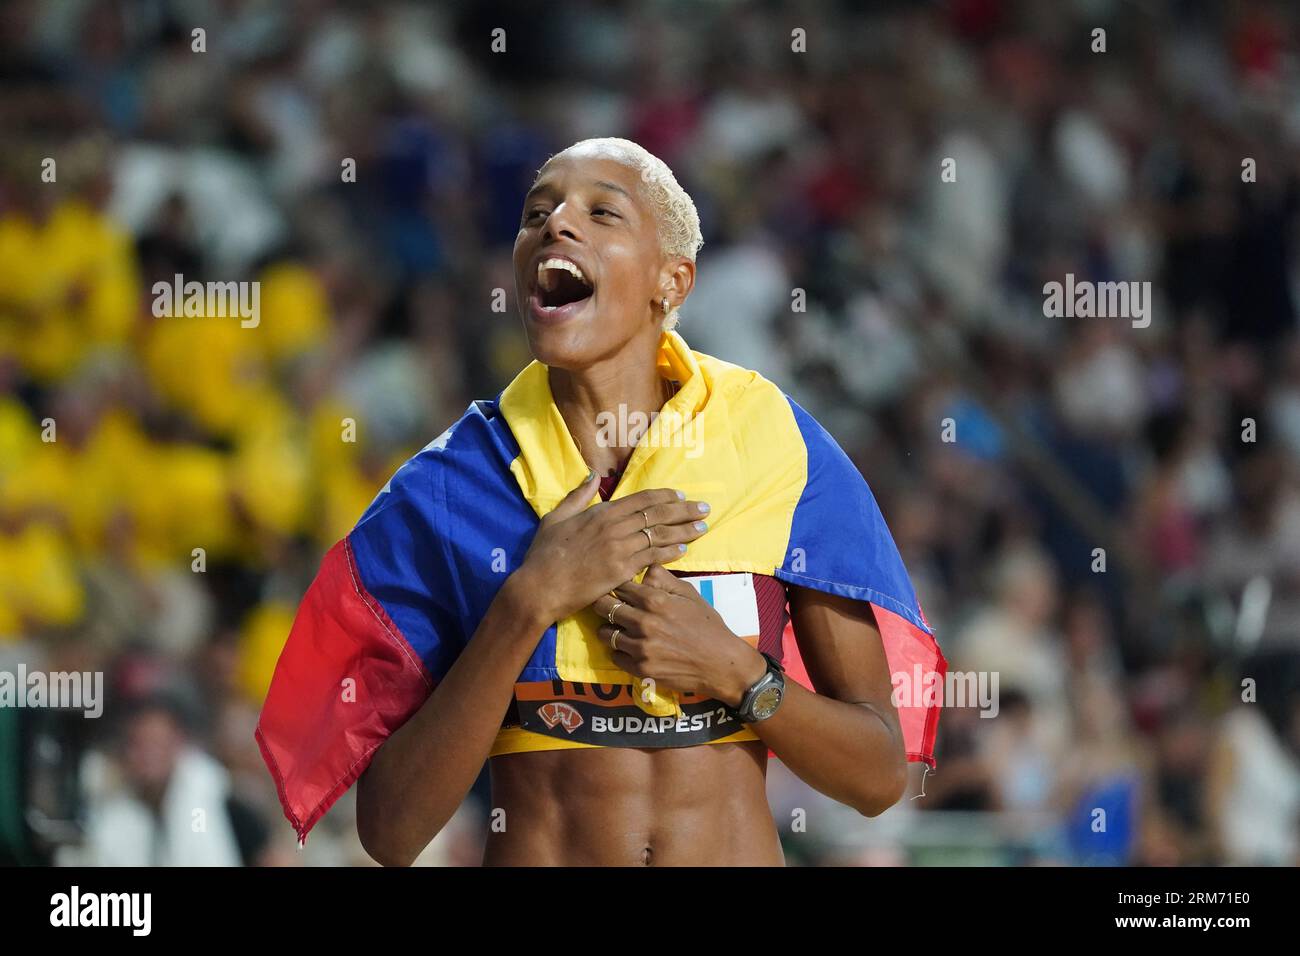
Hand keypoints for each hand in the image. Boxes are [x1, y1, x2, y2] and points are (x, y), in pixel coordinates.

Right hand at [516, 475, 711, 624]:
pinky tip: (684, 550)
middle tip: (704, 509)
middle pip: (657, 514)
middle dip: (684, 510)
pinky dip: (670, 552)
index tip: (682, 496)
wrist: (541, 587)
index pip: (642, 499)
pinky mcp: (622, 570)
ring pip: (659, 535)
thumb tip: (592, 475)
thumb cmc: (544, 554)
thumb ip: (577, 496)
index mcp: (601, 512)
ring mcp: (619, 548)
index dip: (665, 496)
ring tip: (702, 528)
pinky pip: (652, 558)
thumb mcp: (556, 517)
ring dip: (684, 531)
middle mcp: (614, 526)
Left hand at [589, 564, 766, 706]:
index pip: (619, 585)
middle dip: (602, 604)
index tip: (614, 587)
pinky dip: (619, 652)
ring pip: (605, 634)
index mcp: (655, 600)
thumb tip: (645, 567)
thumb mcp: (690, 594)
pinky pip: (615, 657)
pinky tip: (628, 648)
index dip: (615, 585)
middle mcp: (644, 623)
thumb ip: (664, 580)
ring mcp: (641, 648)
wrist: (721, 662)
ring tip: (617, 628)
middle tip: (606, 605)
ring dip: (608, 629)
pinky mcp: (641, 669)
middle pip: (604, 607)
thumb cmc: (707, 625)